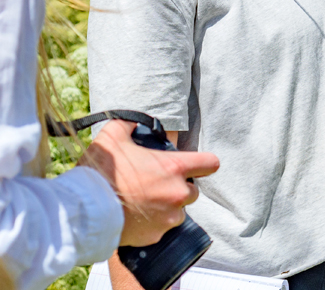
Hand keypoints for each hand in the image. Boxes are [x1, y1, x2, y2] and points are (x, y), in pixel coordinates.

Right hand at [79, 121, 219, 246]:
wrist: (82, 211)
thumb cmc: (100, 172)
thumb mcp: (112, 138)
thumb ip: (128, 125)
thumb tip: (133, 120)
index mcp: (174, 168)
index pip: (211, 163)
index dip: (203, 163)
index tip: (194, 165)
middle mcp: (177, 193)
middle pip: (193, 190)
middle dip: (179, 188)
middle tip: (156, 185)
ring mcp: (168, 217)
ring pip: (178, 211)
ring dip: (167, 208)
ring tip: (144, 203)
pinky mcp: (155, 236)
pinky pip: (161, 229)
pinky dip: (152, 225)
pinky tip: (135, 218)